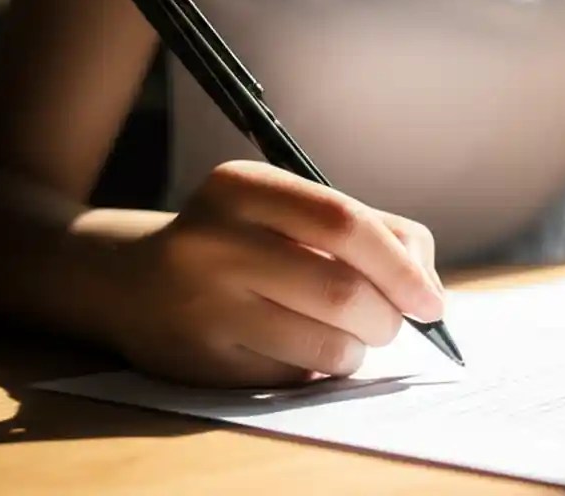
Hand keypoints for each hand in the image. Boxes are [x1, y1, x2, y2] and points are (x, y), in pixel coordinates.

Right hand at [107, 161, 444, 386]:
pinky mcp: (199, 363)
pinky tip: (299, 348)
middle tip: (393, 323)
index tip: (431, 300)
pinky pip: (295, 377)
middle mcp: (213, 241)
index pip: (345, 223)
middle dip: (388, 317)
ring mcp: (201, 305)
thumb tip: (430, 292)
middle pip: (342, 292)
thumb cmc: (246, 240)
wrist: (132, 281)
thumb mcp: (294, 210)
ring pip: (326, 345)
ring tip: (347, 335)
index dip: (401, 266)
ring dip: (359, 348)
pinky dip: (319, 369)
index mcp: (243, 187)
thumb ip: (375, 232)